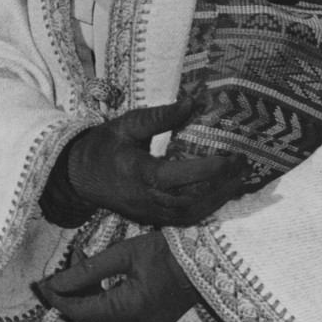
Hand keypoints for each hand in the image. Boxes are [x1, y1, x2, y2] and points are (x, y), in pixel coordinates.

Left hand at [33, 231, 200, 321]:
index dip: (57, 299)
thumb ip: (89, 270)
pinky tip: (100, 288)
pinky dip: (105, 308)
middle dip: (71, 302)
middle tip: (57, 281)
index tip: (39, 285)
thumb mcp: (124, 254)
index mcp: (129, 309)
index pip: (81, 311)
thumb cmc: (166, 252)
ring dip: (87, 306)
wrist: (206, 262)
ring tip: (78, 281)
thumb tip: (57, 281)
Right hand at [40, 98, 245, 228]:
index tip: (229, 157)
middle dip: (220, 185)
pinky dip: (207, 209)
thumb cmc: (102, 146)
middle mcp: (143, 198)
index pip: (174, 176)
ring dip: (218, 199)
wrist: (78, 177)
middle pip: (189, 199)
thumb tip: (192, 102)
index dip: (205, 169)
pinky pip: (184, 219)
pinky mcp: (151, 219)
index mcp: (135, 172)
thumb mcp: (126, 124)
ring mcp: (147, 212)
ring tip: (240, 180)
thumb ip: (159, 117)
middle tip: (243, 165)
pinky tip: (222, 194)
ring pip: (190, 213)